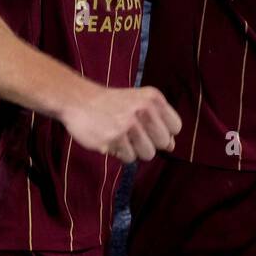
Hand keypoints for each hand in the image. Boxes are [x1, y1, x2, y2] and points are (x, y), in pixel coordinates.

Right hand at [60, 83, 181, 162]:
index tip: (150, 129)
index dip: (164, 133)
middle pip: (163, 142)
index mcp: (153, 98)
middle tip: (133, 134)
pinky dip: (120, 153)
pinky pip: (129, 158)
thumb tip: (171, 146)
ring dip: (135, 150)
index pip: (176, 126)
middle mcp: (144, 109)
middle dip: (150, 143)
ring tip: (122, 137)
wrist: (79, 100)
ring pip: (148, 153)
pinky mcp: (115, 138)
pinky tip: (111, 139)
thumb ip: (157, 121)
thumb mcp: (139, 103)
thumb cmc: (112, 104)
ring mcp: (129, 124)